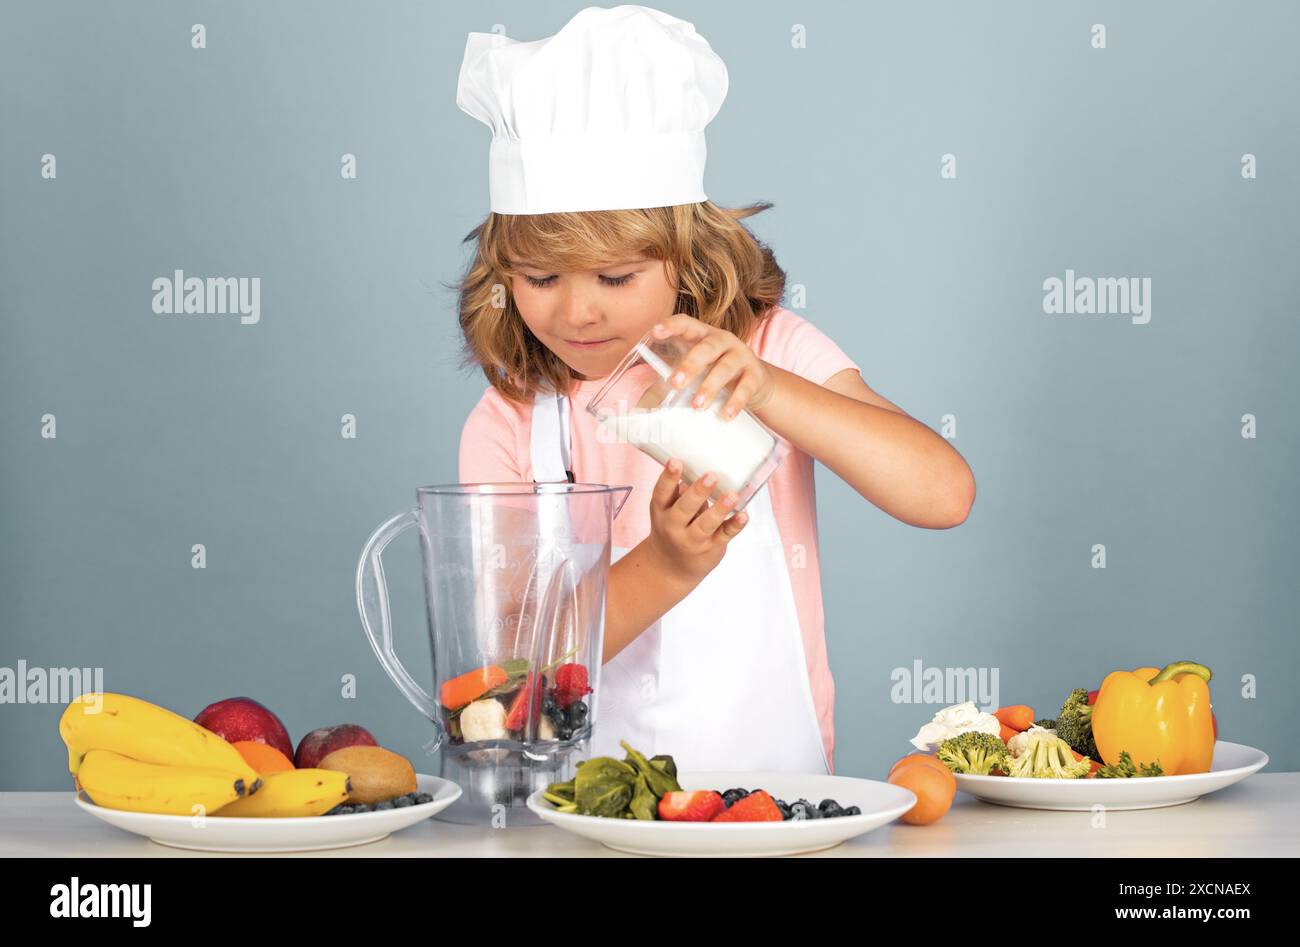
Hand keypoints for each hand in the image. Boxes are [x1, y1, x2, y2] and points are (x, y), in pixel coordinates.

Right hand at [645, 459, 748, 582]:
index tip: (675, 461)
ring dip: (719, 509)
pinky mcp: (711, 547)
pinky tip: (744, 515)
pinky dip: (735, 525)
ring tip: (731, 495)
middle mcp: (673, 526)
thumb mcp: (667, 510)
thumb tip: (700, 463)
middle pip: (685, 508)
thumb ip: (680, 491)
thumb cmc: (673, 527)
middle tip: (711, 476)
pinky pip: (724, 535)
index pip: (662, 493)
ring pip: (705, 524)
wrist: (671, 567)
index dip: (668, 477)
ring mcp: (692, 539)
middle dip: (698, 492)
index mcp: (661, 510)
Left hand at [651, 315, 775, 417]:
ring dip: (710, 387)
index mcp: (703, 336)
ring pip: (725, 368)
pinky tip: (725, 415)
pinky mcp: (755, 375)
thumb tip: (644, 403)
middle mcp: (723, 341)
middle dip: (690, 365)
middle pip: (706, 348)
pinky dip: (735, 402)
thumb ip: (676, 377)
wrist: (755, 381)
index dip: (672, 326)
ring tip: (697, 406)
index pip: (687, 324)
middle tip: (675, 383)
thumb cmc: (715, 373)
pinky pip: (746, 387)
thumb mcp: (698, 369)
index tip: (655, 332)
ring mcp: (741, 356)